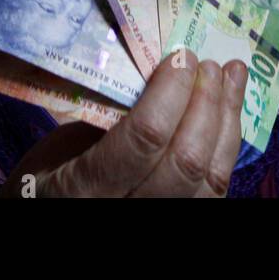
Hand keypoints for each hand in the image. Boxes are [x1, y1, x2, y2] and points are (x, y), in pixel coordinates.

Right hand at [0, 50, 248, 196]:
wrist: (49, 209)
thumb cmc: (47, 174)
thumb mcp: (59, 143)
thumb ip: (107, 117)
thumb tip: (158, 73)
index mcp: (83, 190)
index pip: (142, 140)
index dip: (169, 94)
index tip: (180, 57)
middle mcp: (124, 213)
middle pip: (185, 163)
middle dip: (205, 105)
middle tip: (208, 64)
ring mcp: (160, 222)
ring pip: (210, 179)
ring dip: (226, 120)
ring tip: (232, 76)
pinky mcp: (184, 217)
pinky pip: (215, 188)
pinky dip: (228, 144)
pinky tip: (230, 111)